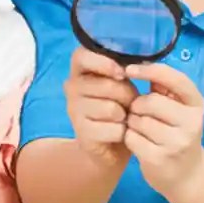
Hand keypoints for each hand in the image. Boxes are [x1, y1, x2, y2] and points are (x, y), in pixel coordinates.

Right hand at [65, 48, 138, 167]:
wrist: (112, 146)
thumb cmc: (120, 107)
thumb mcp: (124, 84)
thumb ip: (124, 72)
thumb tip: (132, 69)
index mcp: (80, 69)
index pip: (82, 55)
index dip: (103, 62)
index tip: (122, 74)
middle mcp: (72, 87)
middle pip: (106, 85)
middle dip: (127, 95)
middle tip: (130, 103)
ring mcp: (74, 111)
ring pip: (111, 108)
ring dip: (126, 115)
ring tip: (124, 117)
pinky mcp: (82, 133)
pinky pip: (113, 129)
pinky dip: (123, 132)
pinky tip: (119, 133)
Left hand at [123, 63, 203, 202]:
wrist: (188, 176)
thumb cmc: (178, 134)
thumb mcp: (179, 109)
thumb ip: (164, 88)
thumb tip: (140, 64)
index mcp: (196, 104)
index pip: (175, 79)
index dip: (150, 70)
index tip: (130, 69)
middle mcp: (191, 122)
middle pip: (150, 102)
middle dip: (137, 105)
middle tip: (138, 113)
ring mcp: (177, 143)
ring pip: (138, 120)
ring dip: (132, 123)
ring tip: (140, 129)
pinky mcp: (160, 159)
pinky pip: (131, 138)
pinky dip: (129, 138)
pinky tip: (138, 142)